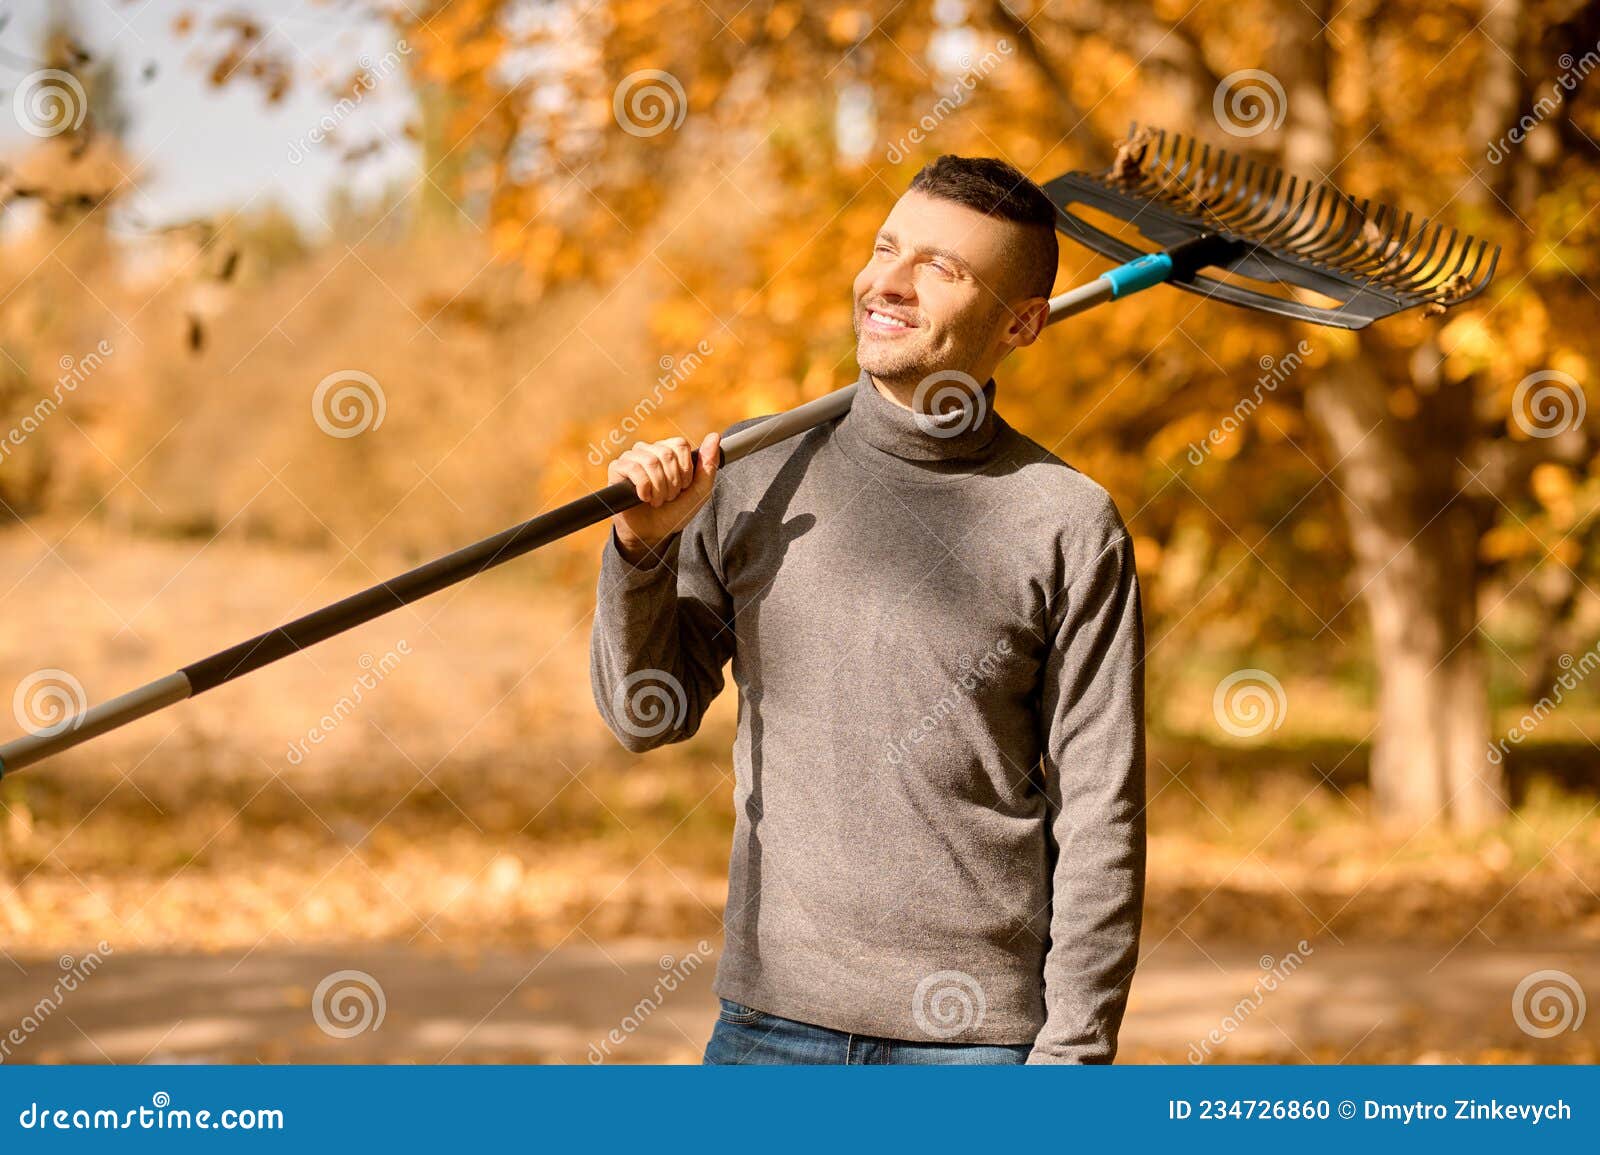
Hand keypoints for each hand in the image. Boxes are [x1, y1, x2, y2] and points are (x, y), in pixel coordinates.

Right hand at [607, 431, 720, 561]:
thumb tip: (714, 436)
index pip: (680, 444)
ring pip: (651, 461)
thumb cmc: (674, 512)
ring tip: (656, 500)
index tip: (683, 487)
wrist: (652, 534)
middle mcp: (649, 450)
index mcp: (668, 451)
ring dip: (659, 488)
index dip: (685, 469)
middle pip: (666, 453)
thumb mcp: (699, 492)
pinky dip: (644, 487)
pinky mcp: (617, 469)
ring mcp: (631, 458)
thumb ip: (708, 465)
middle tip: (668, 497)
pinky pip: (633, 468)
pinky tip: (643, 498)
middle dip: (672, 483)